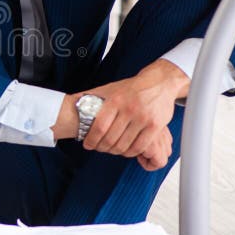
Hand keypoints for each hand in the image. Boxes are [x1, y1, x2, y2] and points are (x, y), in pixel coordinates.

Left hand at [55, 59, 188, 170]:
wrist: (159, 82)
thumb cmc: (132, 87)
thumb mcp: (111, 88)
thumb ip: (95, 97)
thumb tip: (74, 101)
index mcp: (115, 99)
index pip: (100, 126)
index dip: (92, 139)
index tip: (88, 145)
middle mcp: (129, 108)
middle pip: (111, 138)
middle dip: (102, 147)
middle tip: (99, 148)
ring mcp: (143, 118)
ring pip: (124, 145)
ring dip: (115, 151)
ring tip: (112, 149)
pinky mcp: (155, 125)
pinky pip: (139, 146)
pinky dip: (131, 152)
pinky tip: (126, 150)